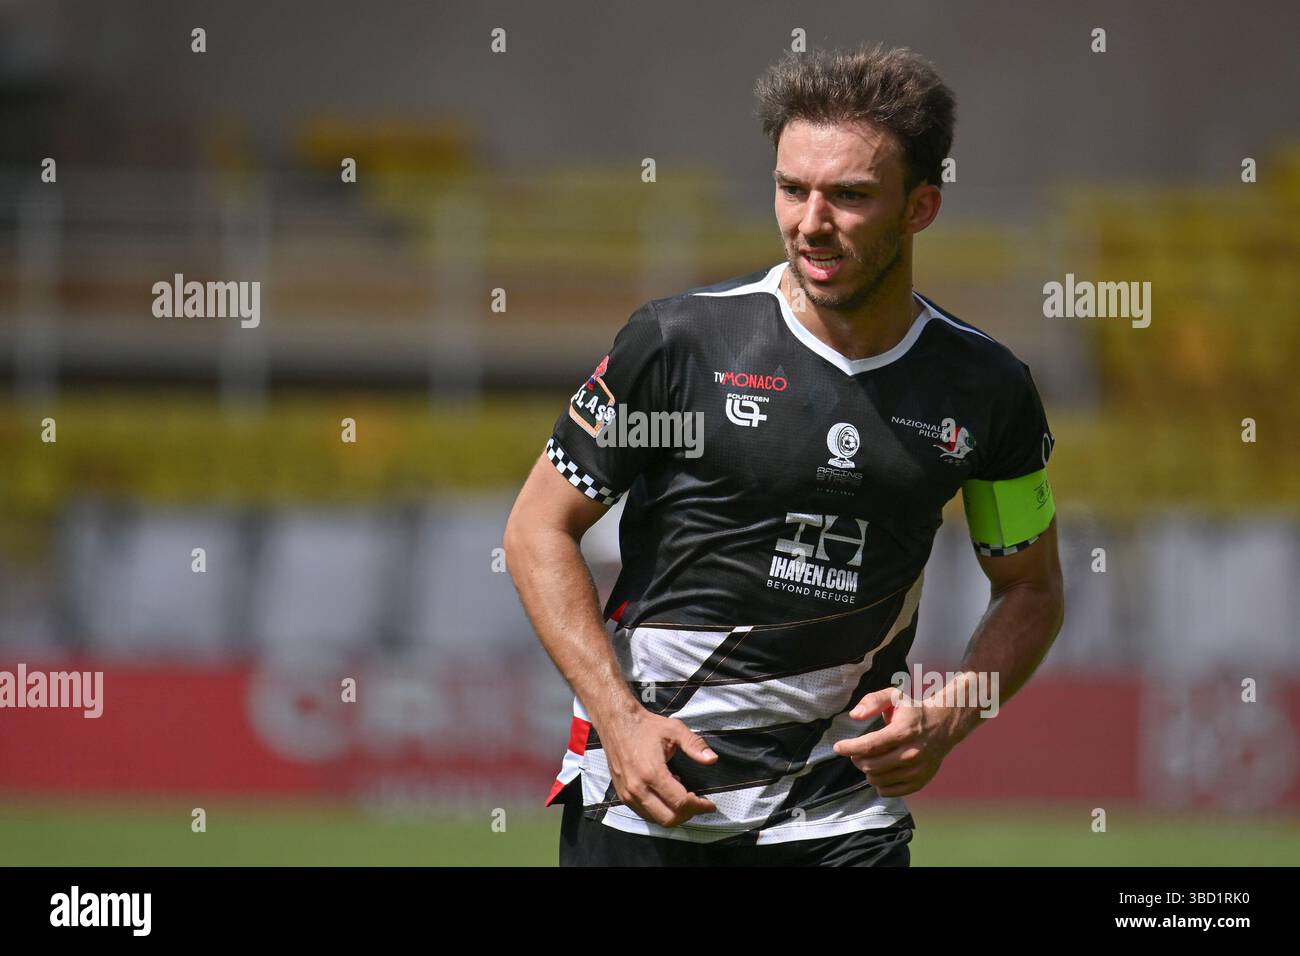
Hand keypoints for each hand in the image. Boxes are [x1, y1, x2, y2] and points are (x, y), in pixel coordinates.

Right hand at [598, 710, 718, 826]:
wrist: (616, 723)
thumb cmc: (645, 726)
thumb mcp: (674, 729)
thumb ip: (694, 745)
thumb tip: (712, 759)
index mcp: (652, 772)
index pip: (680, 802)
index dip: (699, 806)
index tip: (709, 804)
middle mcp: (638, 788)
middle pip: (669, 818)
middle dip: (688, 814)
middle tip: (698, 804)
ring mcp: (628, 794)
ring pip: (656, 819)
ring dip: (674, 814)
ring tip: (683, 797)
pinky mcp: (622, 795)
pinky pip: (644, 813)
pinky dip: (659, 810)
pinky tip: (666, 794)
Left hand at [831, 686, 961, 796]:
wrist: (944, 726)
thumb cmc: (913, 710)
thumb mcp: (895, 696)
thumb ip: (873, 701)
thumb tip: (854, 716)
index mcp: (904, 732)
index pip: (870, 746)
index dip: (850, 748)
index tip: (838, 747)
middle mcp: (912, 754)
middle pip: (871, 766)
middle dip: (857, 759)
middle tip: (856, 752)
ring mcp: (917, 771)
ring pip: (877, 780)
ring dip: (867, 771)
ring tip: (871, 759)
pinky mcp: (919, 782)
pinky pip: (888, 791)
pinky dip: (879, 783)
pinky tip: (881, 771)